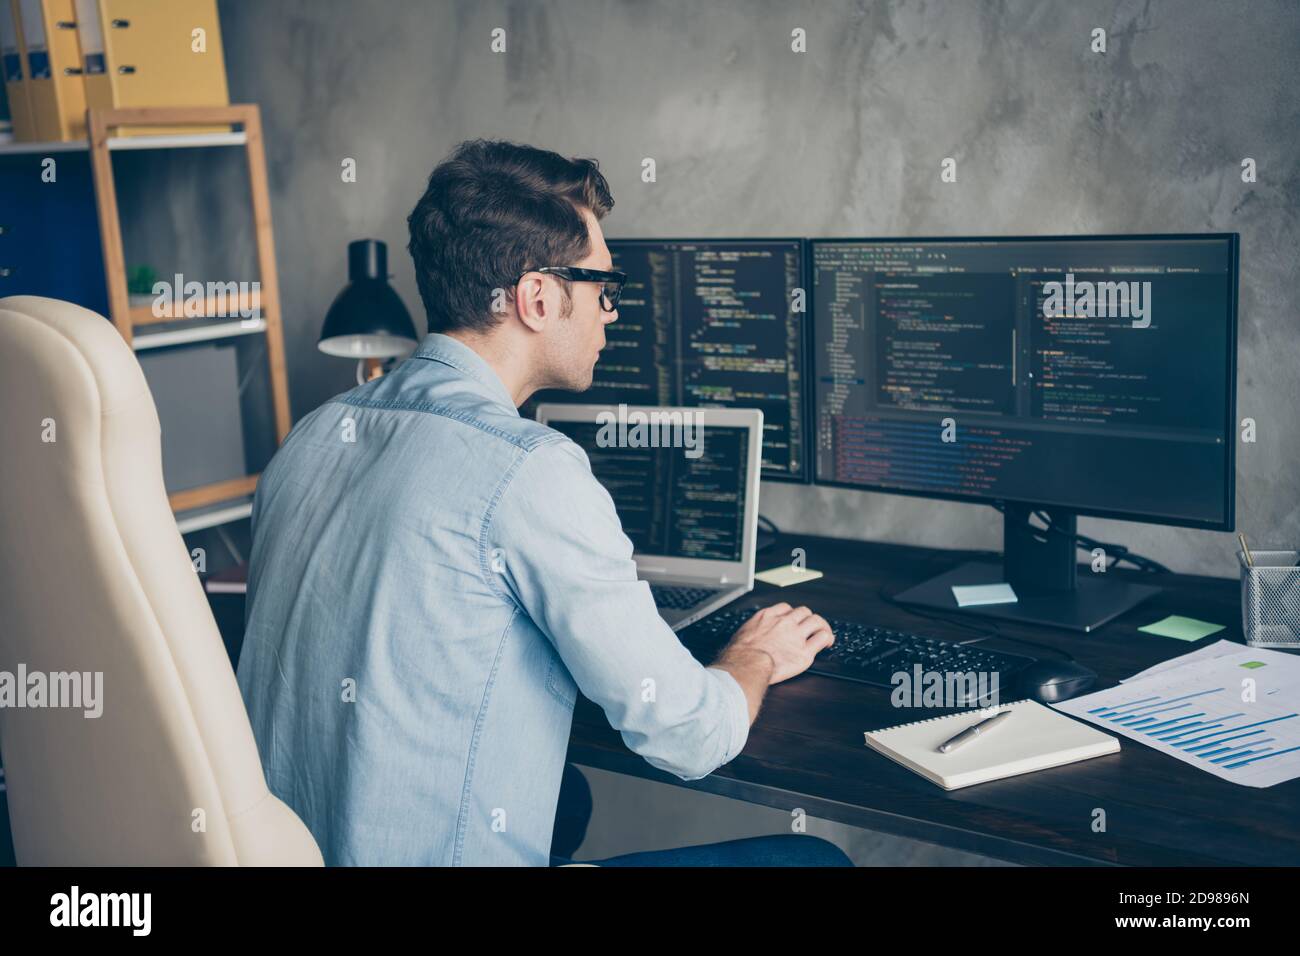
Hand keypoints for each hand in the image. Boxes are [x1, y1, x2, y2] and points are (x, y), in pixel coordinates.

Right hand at [715, 603, 833, 684]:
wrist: (746, 664)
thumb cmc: (740, 654)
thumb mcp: (742, 633)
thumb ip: (753, 631)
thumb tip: (750, 637)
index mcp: (768, 616)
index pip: (786, 608)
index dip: (792, 614)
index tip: (793, 620)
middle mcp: (784, 622)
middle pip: (804, 611)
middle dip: (808, 618)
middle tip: (810, 626)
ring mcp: (796, 636)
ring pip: (816, 621)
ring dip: (821, 625)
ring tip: (823, 632)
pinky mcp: (804, 652)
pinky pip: (822, 638)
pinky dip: (827, 638)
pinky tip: (828, 643)